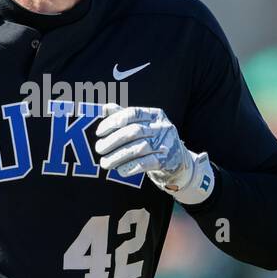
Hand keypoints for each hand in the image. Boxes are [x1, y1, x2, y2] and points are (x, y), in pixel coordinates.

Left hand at [93, 104, 214, 204]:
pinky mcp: (168, 161)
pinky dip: (131, 167)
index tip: (99, 132)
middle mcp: (163, 127)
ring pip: (139, 148)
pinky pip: (146, 163)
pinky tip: (120, 170)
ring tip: (105, 163)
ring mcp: (167, 144)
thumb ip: (124, 116)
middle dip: (112, 141)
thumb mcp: (142, 126)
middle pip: (134, 131)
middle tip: (98, 149)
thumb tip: (105, 107)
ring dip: (118, 156)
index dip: (113, 121)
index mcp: (155, 115)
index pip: (132, 113)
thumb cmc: (154, 141)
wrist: (177, 161)